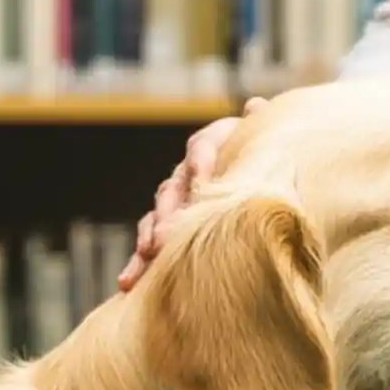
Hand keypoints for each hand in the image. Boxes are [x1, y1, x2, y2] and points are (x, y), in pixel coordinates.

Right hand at [117, 97, 266, 290]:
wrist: (254, 182)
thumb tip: (256, 105)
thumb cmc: (262, 160)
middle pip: (172, 190)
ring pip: (155, 219)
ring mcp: (173, 204)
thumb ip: (259, 126)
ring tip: (148, 254)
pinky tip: (127, 283)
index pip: (200, 149)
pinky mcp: (168, 233)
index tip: (204, 180)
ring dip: (149, 238)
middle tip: (169, 233)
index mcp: (208, 148)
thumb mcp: (263, 143)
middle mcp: (185, 175)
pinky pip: (150, 247)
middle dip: (170, 212)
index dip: (201, 163)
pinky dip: (138, 265)